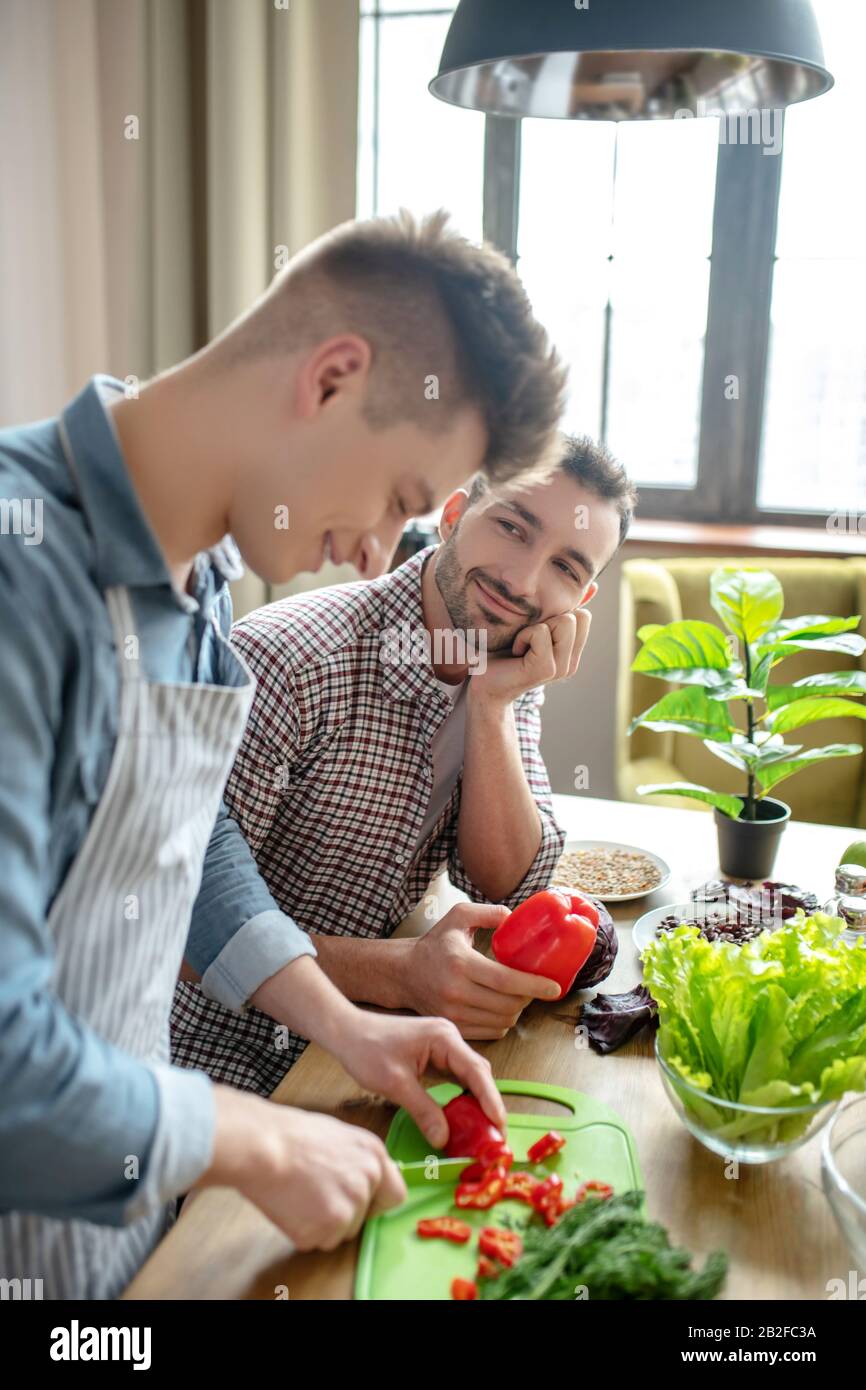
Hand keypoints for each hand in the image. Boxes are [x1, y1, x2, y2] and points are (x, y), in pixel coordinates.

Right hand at [206, 1087, 406, 1250]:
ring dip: (322, 1224)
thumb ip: (358, 1160)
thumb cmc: (291, 1136)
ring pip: (340, 1232)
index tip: (361, 1203)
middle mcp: (367, 1182)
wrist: (263, 1147)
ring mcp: (349, 1207)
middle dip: (342, 1213)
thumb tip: (364, 1178)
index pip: (395, 1195)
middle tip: (315, 1195)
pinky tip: (291, 1205)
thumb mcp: (338, 1136)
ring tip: (300, 1195)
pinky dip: (303, 1231)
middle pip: (363, 1218)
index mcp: (374, 1155)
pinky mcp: (326, 1229)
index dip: (376, 1202)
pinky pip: (317, 1241)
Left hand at [331, 1006, 508, 1146]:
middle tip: (494, 1134)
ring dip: (476, 1101)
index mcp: (444, 1038)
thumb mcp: (395, 1084)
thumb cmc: (367, 1050)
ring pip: (468, 1076)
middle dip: (487, 1102)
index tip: (499, 1124)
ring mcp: (442, 1045)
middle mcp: (448, 1038)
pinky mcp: (434, 1054)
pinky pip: (455, 1076)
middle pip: (477, 1072)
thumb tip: (444, 1139)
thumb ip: (423, 1111)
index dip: (490, 1098)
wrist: (346, 1031)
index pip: (476, 1071)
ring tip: (483, 1130)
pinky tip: (463, 1115)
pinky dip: (461, 1096)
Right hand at [399, 903, 560, 1039]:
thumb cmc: (434, 943)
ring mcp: (453, 1013)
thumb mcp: (458, 916)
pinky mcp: (453, 1026)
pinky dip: (503, 1022)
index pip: (506, 980)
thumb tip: (515, 918)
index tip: (554, 987)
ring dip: (517, 1011)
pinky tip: (502, 1007)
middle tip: (535, 987)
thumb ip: (488, 913)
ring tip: (518, 996)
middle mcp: (456, 991)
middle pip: (508, 1004)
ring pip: (502, 1021)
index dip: (534, 985)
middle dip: (529, 998)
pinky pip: (491, 1032)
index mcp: (461, 963)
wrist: (402, 973)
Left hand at [469, 609, 589, 707]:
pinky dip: (523, 635)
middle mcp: (570, 663)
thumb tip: (593, 587)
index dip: (557, 613)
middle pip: (578, 616)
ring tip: (522, 644)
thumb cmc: (503, 649)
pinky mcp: (546, 669)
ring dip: (536, 626)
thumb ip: (560, 608)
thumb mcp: (535, 623)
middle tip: (527, 638)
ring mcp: (561, 668)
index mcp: (572, 653)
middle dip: (549, 618)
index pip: (584, 615)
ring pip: (565, 621)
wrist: (482, 680)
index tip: (535, 631)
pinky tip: (516, 651)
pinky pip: (541, 632)